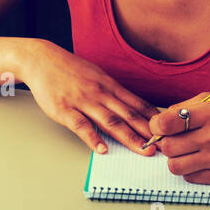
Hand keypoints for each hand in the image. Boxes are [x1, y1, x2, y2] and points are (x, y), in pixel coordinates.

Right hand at [20, 40, 158, 153]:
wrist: (41, 59)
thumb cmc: (69, 69)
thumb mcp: (96, 75)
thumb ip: (113, 92)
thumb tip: (132, 106)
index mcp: (109, 85)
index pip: (137, 103)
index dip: (154, 119)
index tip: (168, 131)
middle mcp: (100, 93)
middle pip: (129, 114)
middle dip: (149, 132)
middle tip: (164, 146)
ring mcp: (83, 101)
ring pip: (110, 121)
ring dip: (129, 137)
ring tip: (143, 150)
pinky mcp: (65, 110)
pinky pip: (81, 126)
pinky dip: (93, 138)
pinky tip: (102, 149)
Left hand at [148, 93, 209, 183]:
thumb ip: (185, 107)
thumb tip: (158, 121)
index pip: (166, 123)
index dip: (156, 125)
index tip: (160, 126)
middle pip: (168, 147)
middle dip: (165, 143)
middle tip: (174, 139)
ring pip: (175, 166)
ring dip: (176, 158)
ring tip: (186, 150)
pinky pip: (190, 178)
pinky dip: (190, 169)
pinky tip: (200, 159)